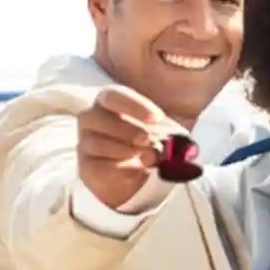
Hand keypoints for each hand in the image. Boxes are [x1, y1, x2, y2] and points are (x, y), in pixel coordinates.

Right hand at [77, 85, 164, 208]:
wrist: (137, 173)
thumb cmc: (148, 143)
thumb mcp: (163, 135)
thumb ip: (170, 135)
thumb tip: (184, 148)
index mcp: (109, 101)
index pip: (114, 95)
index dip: (134, 105)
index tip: (156, 117)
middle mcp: (91, 119)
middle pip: (98, 117)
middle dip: (127, 129)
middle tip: (148, 141)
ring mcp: (85, 143)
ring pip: (97, 143)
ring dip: (126, 150)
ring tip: (149, 157)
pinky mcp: (86, 167)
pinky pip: (97, 166)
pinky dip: (120, 168)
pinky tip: (137, 169)